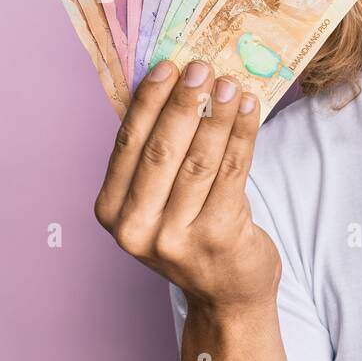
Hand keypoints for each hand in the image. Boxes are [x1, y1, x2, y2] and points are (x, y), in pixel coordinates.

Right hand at [93, 59, 280, 313]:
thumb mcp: (159, 201)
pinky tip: (250, 110)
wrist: (228, 294)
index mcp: (111, 212)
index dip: (148, 102)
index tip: (166, 66)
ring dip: (218, 115)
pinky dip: (242, 135)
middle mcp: (136, 229)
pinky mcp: (218, 238)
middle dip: (183, 103)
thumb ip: (156, 155)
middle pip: (162, 151)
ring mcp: (176, 238)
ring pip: (199, 160)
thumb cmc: (193, 233)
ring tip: (231, 84)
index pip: (127, 145)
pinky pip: (233, 174)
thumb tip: (172, 85)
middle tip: (201, 67)